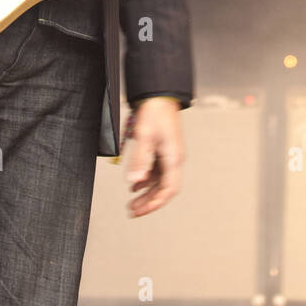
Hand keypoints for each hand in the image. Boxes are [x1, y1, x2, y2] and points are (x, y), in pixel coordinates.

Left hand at [126, 98, 184, 216]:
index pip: (168, 189)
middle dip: (149, 202)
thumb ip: (140, 160)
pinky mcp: (163, 150)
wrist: (159, 94)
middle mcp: (174, 158)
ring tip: (132, 201)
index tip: (139, 210)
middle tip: (132, 210)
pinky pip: (156, 171)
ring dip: (146, 192)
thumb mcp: (144, 135)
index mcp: (173, 157)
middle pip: (164, 188)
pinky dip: (146, 180)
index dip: (154, 203)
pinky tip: (135, 184)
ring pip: (159, 181)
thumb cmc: (154, 111)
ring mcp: (169, 154)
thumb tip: (134, 182)